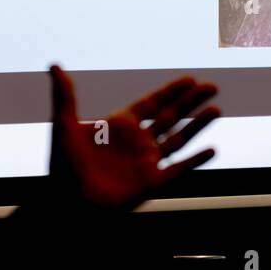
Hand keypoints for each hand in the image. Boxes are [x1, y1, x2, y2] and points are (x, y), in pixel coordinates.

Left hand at [47, 64, 219, 210]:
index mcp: (120, 125)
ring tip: (217, 110)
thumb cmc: (62, 167)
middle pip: (170, 116)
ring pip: (179, 139)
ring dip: (198, 125)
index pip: (152, 103)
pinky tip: (211, 149)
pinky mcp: (151, 184)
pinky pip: (179, 170)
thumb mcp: (64, 125)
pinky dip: (195, 160)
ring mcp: (146, 162)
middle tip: (212, 86)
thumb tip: (53, 65)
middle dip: (191, 102)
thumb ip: (64, 95)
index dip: (171, 91)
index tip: (190, 79)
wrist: (67, 204)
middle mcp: (137, 142)